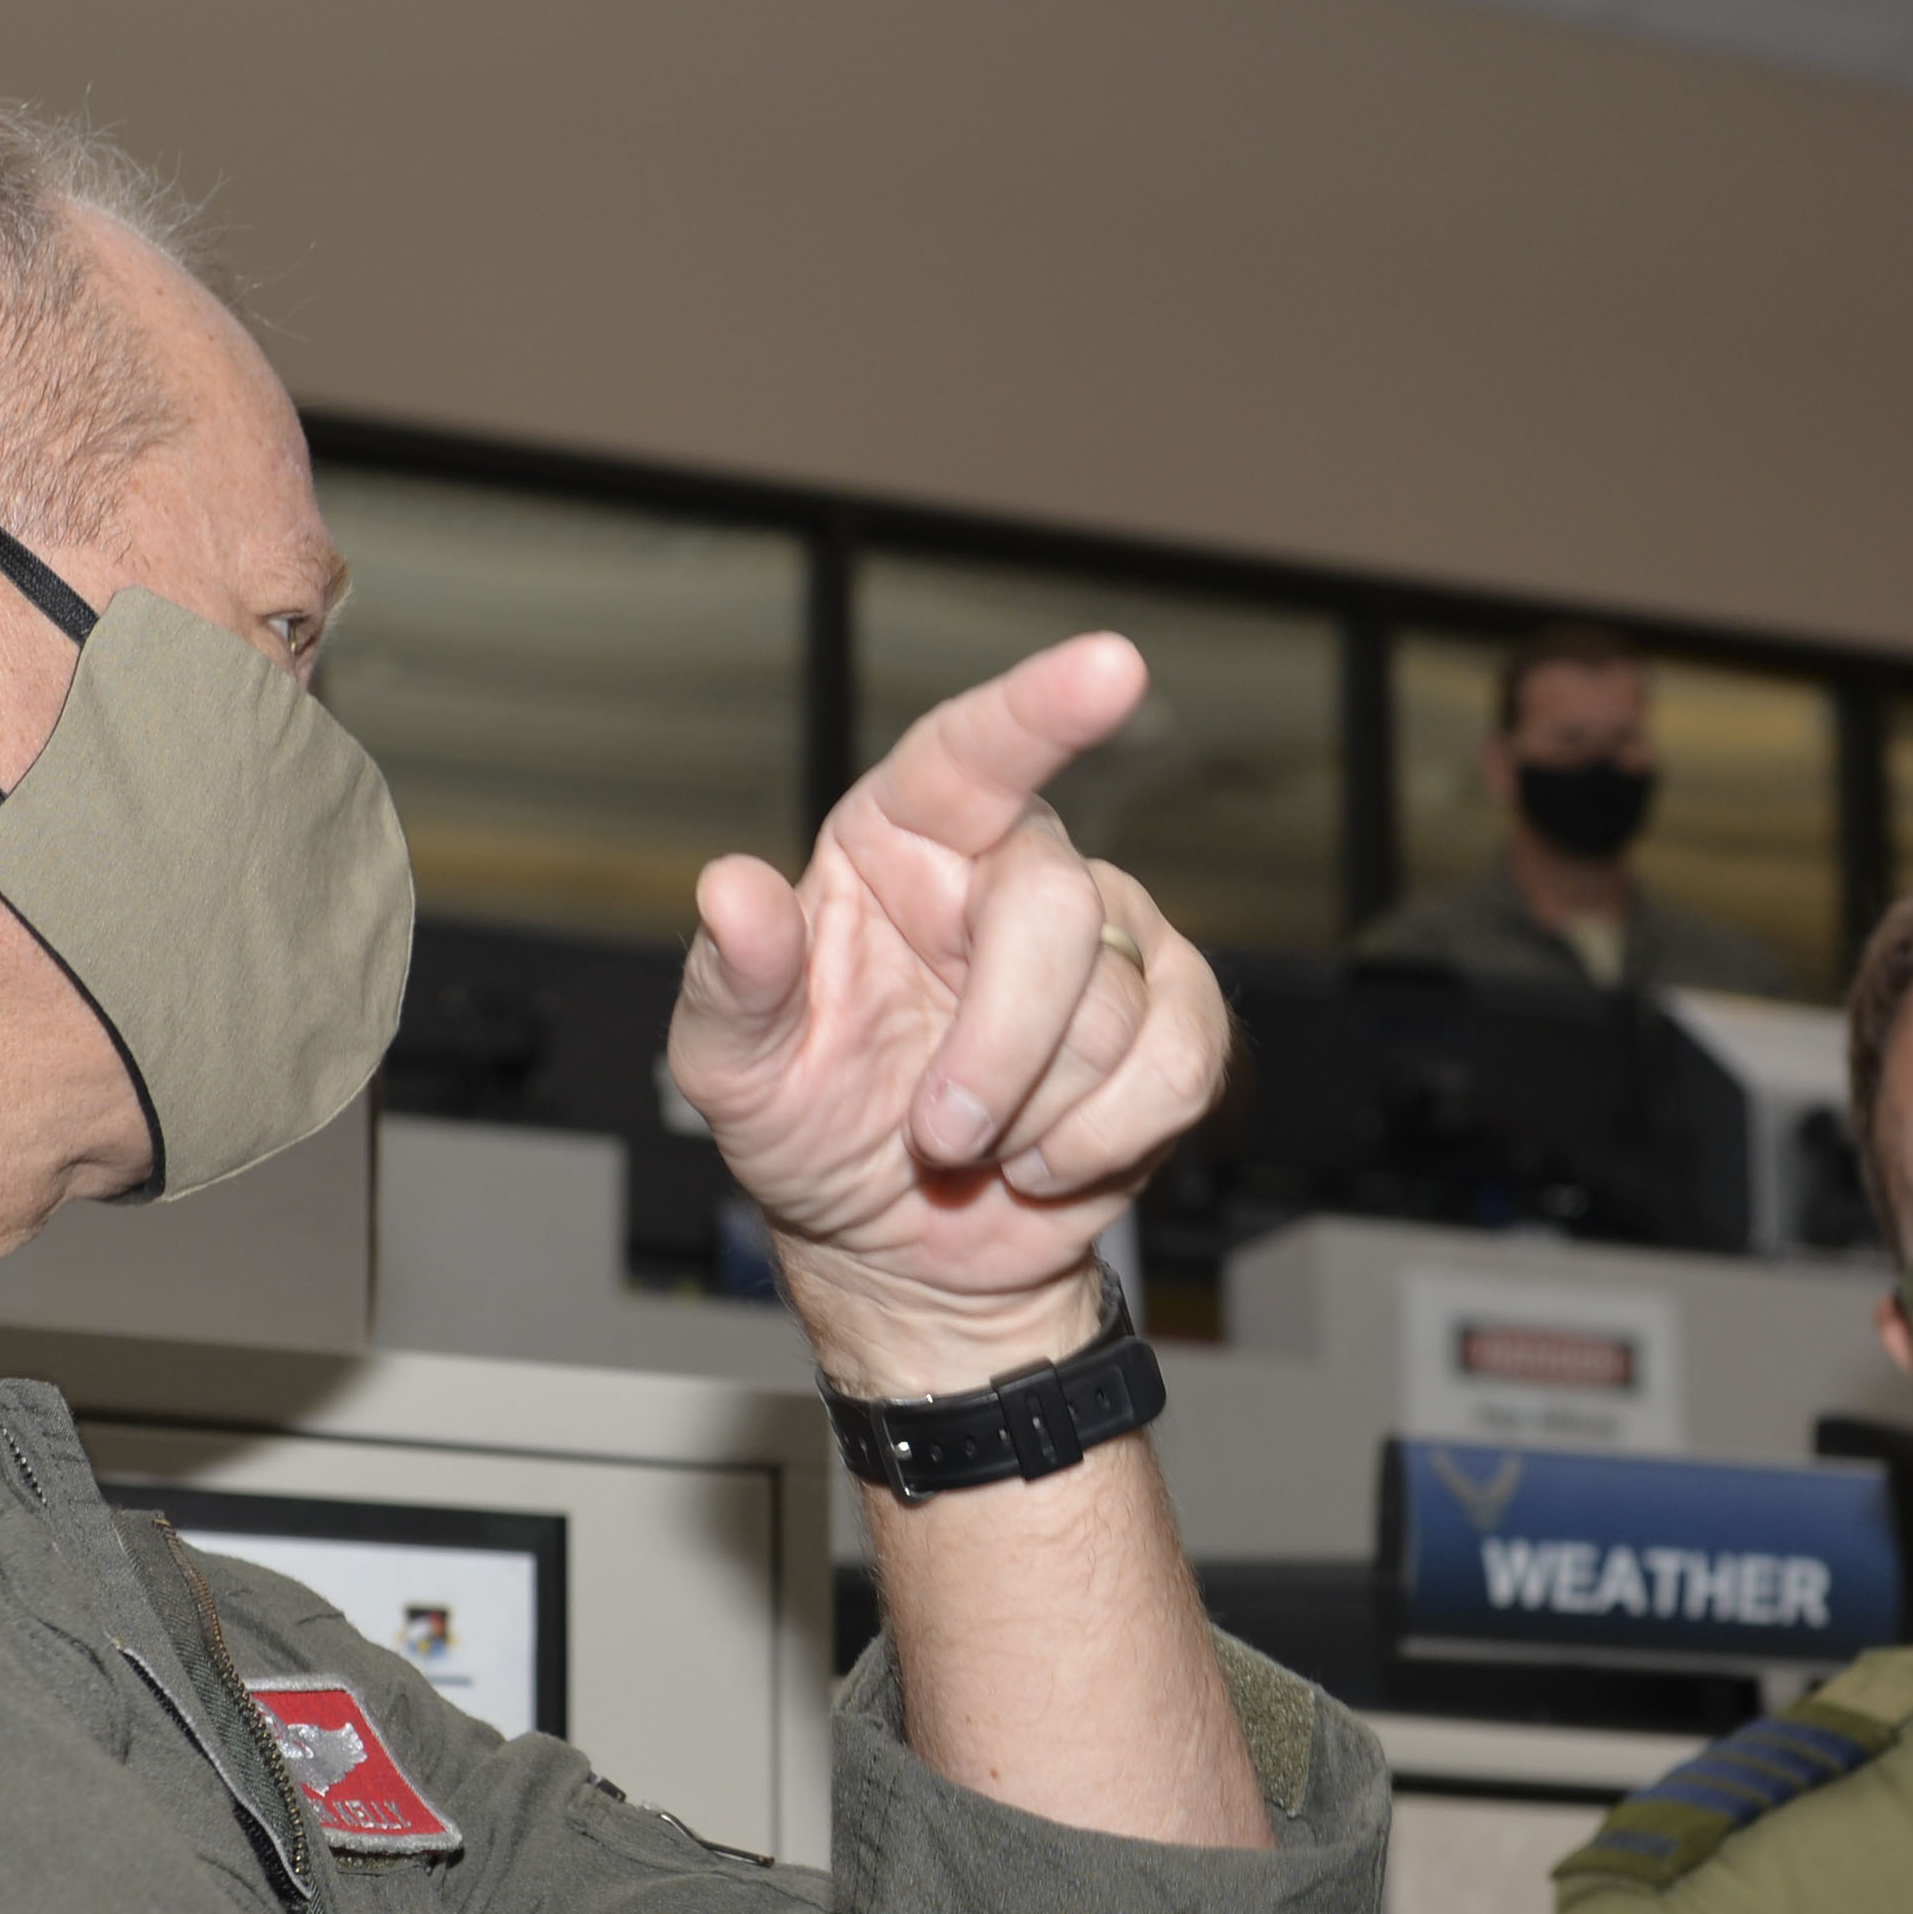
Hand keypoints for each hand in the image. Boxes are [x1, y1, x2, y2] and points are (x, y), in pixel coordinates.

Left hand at [666, 635, 1230, 1396]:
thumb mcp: (736, 1066)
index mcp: (901, 841)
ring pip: (1121, 1006)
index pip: (973, 751)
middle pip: (1058, 909)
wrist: (894, 1247)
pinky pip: (1183, 1063)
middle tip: (937, 1137)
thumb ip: (734, 979)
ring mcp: (1108, 940)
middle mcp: (1009, 869)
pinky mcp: (1174, 1020)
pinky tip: (1045, 1159)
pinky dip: (1105, 1139)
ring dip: (1037, 1113)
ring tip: (978, 1147)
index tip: (1112, 667)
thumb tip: (729, 890)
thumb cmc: (810, 1128)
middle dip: (999, 1045)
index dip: (1041, 709)